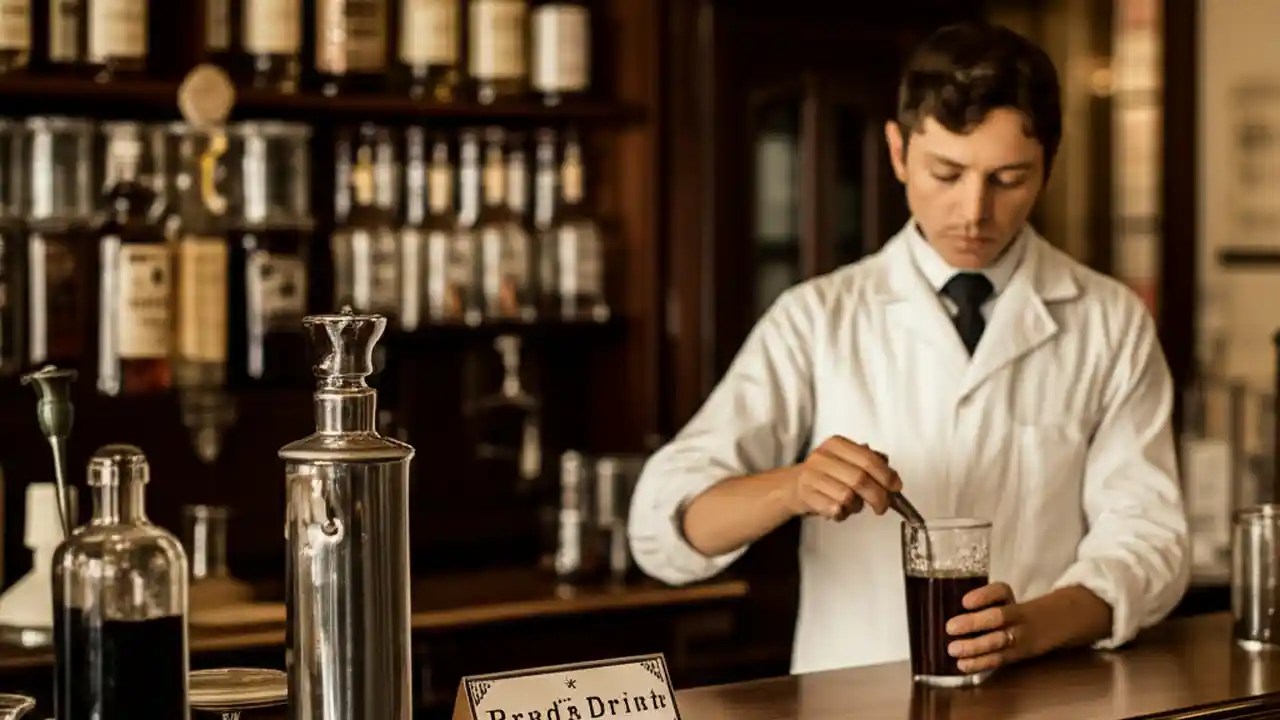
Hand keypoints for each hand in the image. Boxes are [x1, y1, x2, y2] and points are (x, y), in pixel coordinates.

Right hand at [785, 436, 901, 520]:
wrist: (794, 485)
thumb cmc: (827, 474)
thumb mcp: (848, 460)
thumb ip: (872, 464)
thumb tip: (893, 477)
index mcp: (837, 444)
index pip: (869, 459)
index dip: (886, 476)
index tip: (895, 487)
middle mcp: (823, 457)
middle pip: (860, 479)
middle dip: (878, 497)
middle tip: (883, 506)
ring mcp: (812, 476)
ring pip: (848, 496)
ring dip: (857, 506)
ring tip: (854, 505)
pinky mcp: (806, 495)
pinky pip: (835, 509)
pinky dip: (842, 514)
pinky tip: (840, 509)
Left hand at [945, 582, 1042, 672]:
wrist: (1050, 624)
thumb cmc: (1011, 610)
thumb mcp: (1001, 599)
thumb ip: (979, 603)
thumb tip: (942, 609)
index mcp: (1008, 596)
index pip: (999, 591)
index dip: (982, 596)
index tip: (964, 602)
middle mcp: (1016, 614)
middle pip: (998, 617)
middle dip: (974, 623)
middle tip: (950, 628)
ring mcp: (1019, 636)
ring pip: (998, 641)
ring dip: (975, 647)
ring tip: (953, 650)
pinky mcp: (1017, 654)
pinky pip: (999, 659)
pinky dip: (980, 663)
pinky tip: (962, 665)